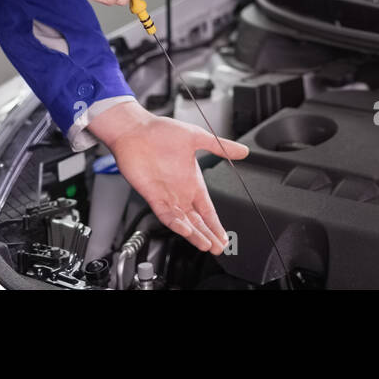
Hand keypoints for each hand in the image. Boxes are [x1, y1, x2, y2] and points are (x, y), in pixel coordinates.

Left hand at [88, 102, 249, 254]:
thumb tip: (243, 151)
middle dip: (208, 235)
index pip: (208, 209)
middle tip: (218, 248)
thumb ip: (221, 147)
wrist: (135, 130)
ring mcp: (166, 195)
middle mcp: (180, 192)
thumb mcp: (197, 137)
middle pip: (197, 221)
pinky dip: (176, 223)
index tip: (224, 237)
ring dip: (194, 234)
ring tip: (206, 245)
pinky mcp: (152, 196)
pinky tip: (185, 230)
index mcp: (193, 181)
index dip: (216, 224)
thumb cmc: (161, 131)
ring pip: (183, 222)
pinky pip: (165, 215)